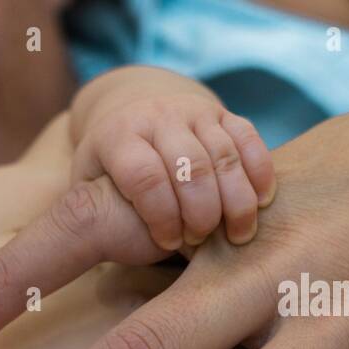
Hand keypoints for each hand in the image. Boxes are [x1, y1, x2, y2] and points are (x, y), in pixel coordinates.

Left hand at [74, 92, 273, 249]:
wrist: (133, 105)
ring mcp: (193, 110)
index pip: (146, 177)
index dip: (161, 215)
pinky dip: (260, 171)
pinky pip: (248, 138)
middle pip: (190, 167)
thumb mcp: (87, 180)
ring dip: (236, 200)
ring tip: (239, 235)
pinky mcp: (222, 111)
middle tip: (201, 240)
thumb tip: (87, 243)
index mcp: (119, 135)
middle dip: (201, 212)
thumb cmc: (109, 164)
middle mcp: (158, 117)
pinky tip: (261, 202)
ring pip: (224, 155)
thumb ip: (89, 206)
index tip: (168, 242)